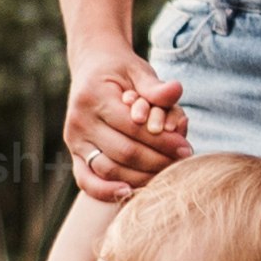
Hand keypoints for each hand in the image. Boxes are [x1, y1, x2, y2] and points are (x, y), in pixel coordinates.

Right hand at [61, 46, 187, 204]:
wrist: (92, 68)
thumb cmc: (121, 71)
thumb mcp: (138, 71)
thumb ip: (155, 86)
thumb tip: (176, 91)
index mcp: (94, 96)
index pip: (133, 127)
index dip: (162, 140)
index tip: (186, 148)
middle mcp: (79, 120)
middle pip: (124, 152)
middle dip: (157, 161)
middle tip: (183, 163)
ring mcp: (74, 140)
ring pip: (109, 169)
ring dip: (140, 177)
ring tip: (167, 176)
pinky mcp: (74, 154)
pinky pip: (87, 180)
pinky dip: (106, 191)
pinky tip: (130, 192)